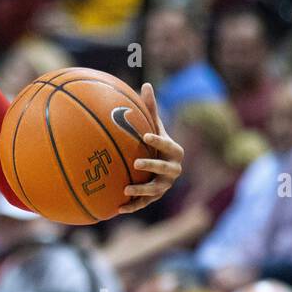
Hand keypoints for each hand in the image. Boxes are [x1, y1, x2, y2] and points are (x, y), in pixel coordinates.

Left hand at [118, 82, 183, 214]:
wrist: (158, 167)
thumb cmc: (153, 142)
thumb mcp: (154, 126)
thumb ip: (151, 109)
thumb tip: (147, 84)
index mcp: (175, 151)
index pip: (169, 145)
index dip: (159, 140)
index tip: (145, 135)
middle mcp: (173, 170)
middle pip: (165, 169)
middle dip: (153, 165)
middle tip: (136, 162)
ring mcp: (164, 186)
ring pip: (155, 190)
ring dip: (142, 190)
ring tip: (126, 188)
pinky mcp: (154, 198)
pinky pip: (143, 204)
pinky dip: (132, 206)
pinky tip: (117, 208)